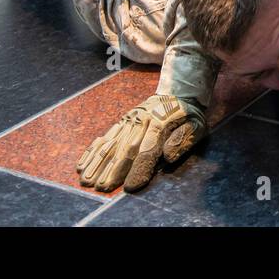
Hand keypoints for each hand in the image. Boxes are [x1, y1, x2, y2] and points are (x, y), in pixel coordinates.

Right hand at [76, 93, 207, 191]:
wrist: (179, 90)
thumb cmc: (189, 115)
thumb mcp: (196, 126)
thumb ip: (183, 140)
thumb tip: (168, 157)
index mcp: (161, 123)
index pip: (148, 150)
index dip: (139, 169)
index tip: (130, 187)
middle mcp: (141, 121)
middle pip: (125, 149)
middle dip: (112, 171)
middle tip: (101, 188)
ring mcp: (129, 120)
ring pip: (111, 144)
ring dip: (98, 164)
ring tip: (87, 180)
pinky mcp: (122, 121)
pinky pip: (105, 136)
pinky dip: (92, 151)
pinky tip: (82, 164)